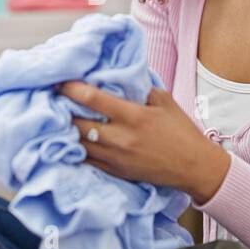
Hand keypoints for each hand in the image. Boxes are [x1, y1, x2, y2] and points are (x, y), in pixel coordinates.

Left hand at [58, 81, 231, 202]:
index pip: (92, 99)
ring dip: (67, 132)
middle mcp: (121, 137)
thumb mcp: (164, 102)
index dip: (71, 89)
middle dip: (63, 112)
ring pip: (78, 144)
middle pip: (78, 124)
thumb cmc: (181, 132)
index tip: (59, 82)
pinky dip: (76, 150)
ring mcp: (116, 157)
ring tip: (58, 121)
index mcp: (133, 116)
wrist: (194, 167)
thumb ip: (141, 88)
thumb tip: (121, 76)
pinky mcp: (116, 172)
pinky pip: (86, 161)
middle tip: (55, 102)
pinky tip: (70, 141)